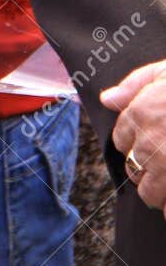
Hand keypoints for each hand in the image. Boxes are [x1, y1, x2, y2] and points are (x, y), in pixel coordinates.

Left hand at [101, 59, 165, 210]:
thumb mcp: (164, 72)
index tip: (153, 140)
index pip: (121, 139)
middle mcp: (150, 143)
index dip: (136, 141)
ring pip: (148, 193)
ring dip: (159, 190)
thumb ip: (133, 85)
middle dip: (147, 167)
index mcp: (140, 114)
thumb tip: (106, 99)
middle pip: (132, 168)